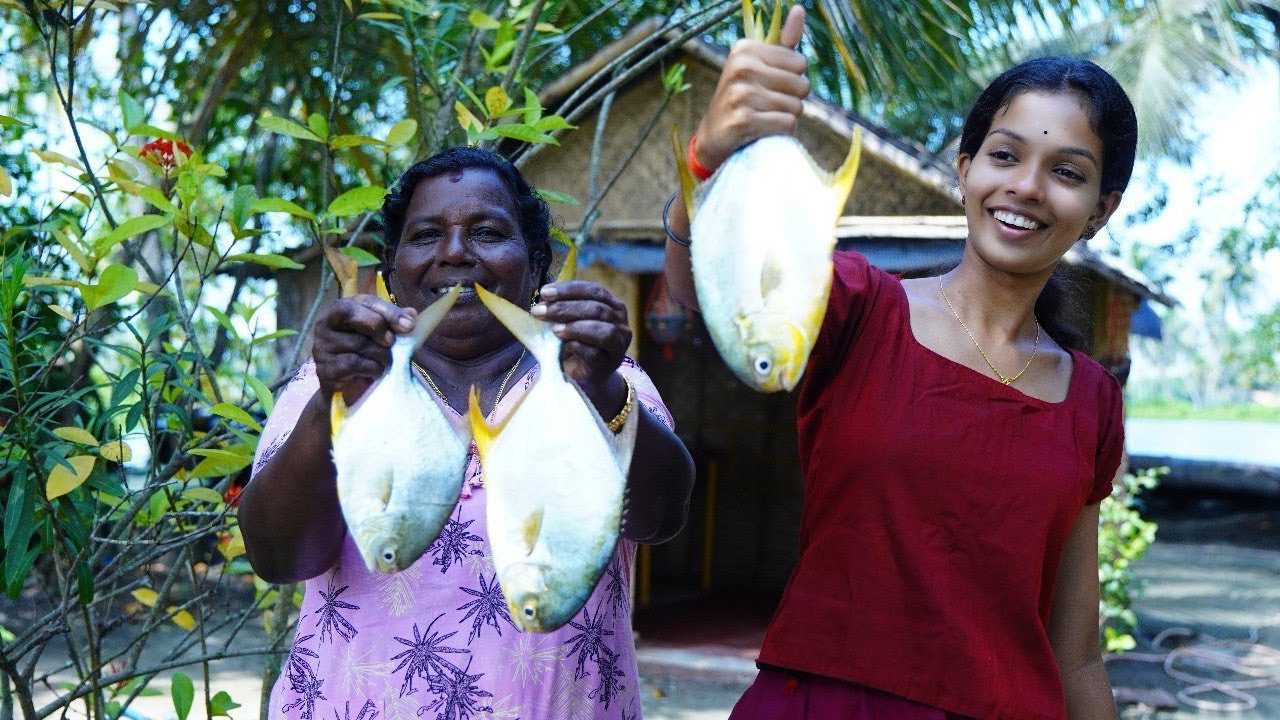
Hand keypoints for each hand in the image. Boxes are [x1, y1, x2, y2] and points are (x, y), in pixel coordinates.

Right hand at [312, 295, 416, 403]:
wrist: (349, 389)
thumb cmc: (366, 356)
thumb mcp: (382, 337)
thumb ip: (394, 324)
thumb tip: (412, 314)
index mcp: (340, 310)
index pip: (364, 301)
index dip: (388, 311)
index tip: (409, 325)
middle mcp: (325, 325)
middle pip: (352, 314)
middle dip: (378, 327)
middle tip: (391, 342)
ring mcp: (322, 347)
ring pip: (357, 343)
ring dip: (380, 354)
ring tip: (385, 362)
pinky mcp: (324, 369)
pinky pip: (353, 363)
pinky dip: (371, 368)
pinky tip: (375, 372)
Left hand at [532, 280, 630, 400]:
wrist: (583, 375)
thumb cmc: (576, 343)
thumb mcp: (570, 321)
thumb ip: (562, 309)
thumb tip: (543, 301)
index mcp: (612, 305)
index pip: (594, 291)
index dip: (569, 290)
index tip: (545, 292)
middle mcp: (620, 322)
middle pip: (596, 309)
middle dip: (565, 308)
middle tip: (540, 312)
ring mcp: (618, 345)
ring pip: (601, 331)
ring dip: (574, 327)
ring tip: (553, 329)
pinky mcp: (609, 364)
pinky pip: (594, 354)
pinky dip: (577, 347)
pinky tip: (564, 346)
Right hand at [693, 4, 807, 172]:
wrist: (714, 134)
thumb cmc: (743, 96)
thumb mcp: (758, 65)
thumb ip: (783, 41)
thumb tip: (800, 9)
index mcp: (745, 49)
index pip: (800, 62)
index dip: (792, 78)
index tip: (770, 84)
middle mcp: (741, 67)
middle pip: (801, 85)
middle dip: (793, 100)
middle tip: (768, 105)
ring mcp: (741, 94)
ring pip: (796, 107)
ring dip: (787, 117)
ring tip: (766, 117)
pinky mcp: (743, 120)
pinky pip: (787, 124)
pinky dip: (782, 132)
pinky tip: (765, 130)